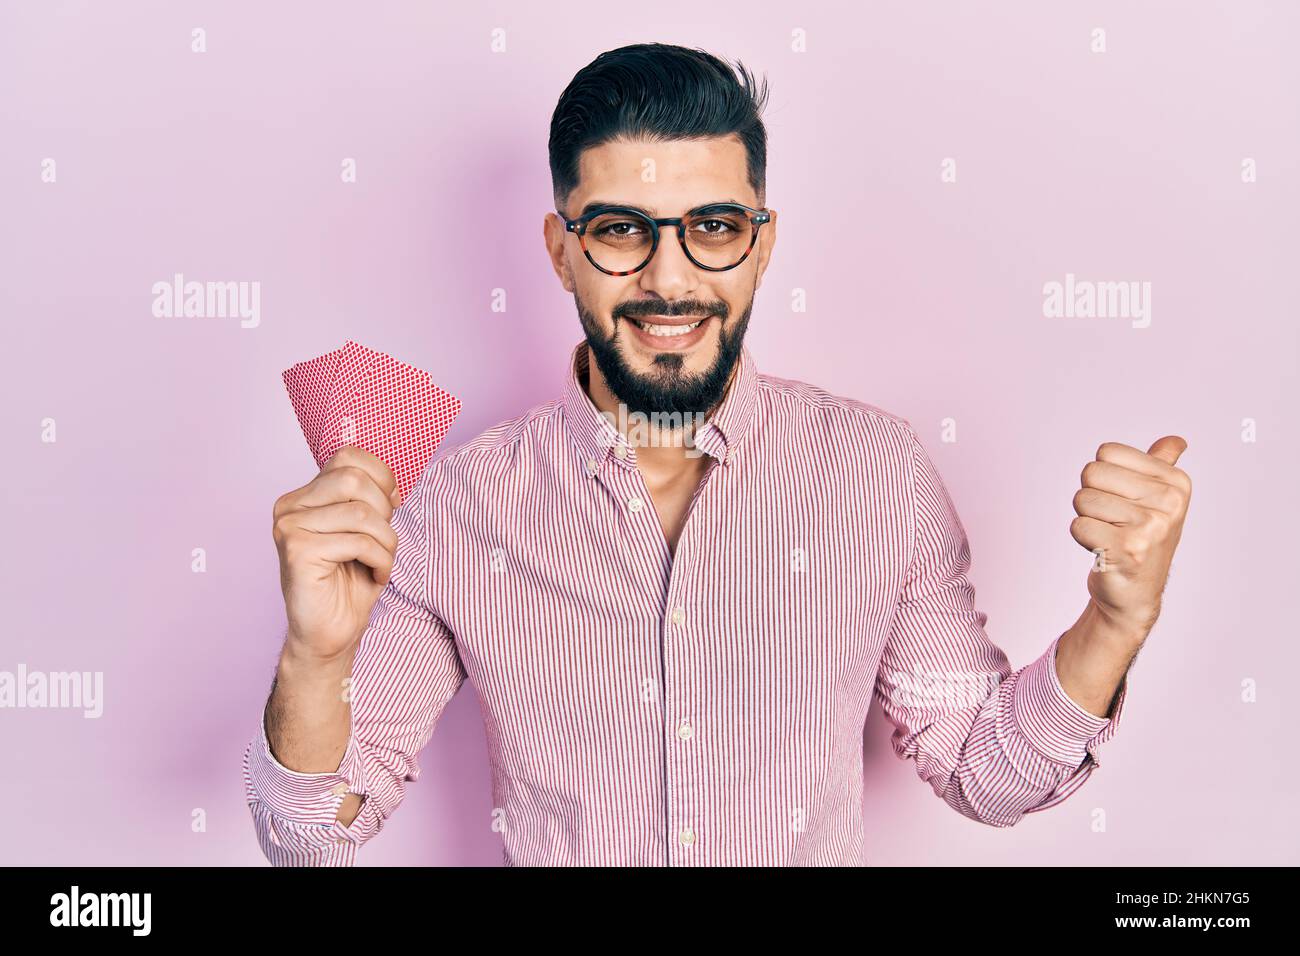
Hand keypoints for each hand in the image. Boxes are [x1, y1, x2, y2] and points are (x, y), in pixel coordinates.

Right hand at [271, 446, 401, 661]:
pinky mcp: (297, 551)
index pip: (348, 456)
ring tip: (381, 562)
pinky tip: (374, 576)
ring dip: (386, 542)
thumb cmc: (350, 583)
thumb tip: (392, 480)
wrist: (329, 635)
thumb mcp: (365, 531)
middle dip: (384, 510)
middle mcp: (289, 507)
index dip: (382, 477)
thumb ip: (368, 499)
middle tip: (384, 541)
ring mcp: (289, 527)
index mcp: (303, 496)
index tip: (392, 507)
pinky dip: (380, 560)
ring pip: (361, 513)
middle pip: (354, 479)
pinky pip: (358, 542)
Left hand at [1070, 436, 1191, 637]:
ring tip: (1109, 536)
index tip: (1122, 500)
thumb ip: (1161, 466)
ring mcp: (1151, 526)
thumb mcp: (1158, 500)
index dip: (1103, 476)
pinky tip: (1104, 550)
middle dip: (1092, 497)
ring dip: (1087, 518)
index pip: (1107, 452)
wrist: (1135, 594)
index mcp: (1176, 482)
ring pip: (1082, 499)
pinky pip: (1078, 525)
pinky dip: (1083, 538)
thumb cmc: (1140, 539)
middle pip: (1091, 472)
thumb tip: (1177, 441)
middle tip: (1113, 521)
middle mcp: (1170, 502)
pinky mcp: (1127, 548)